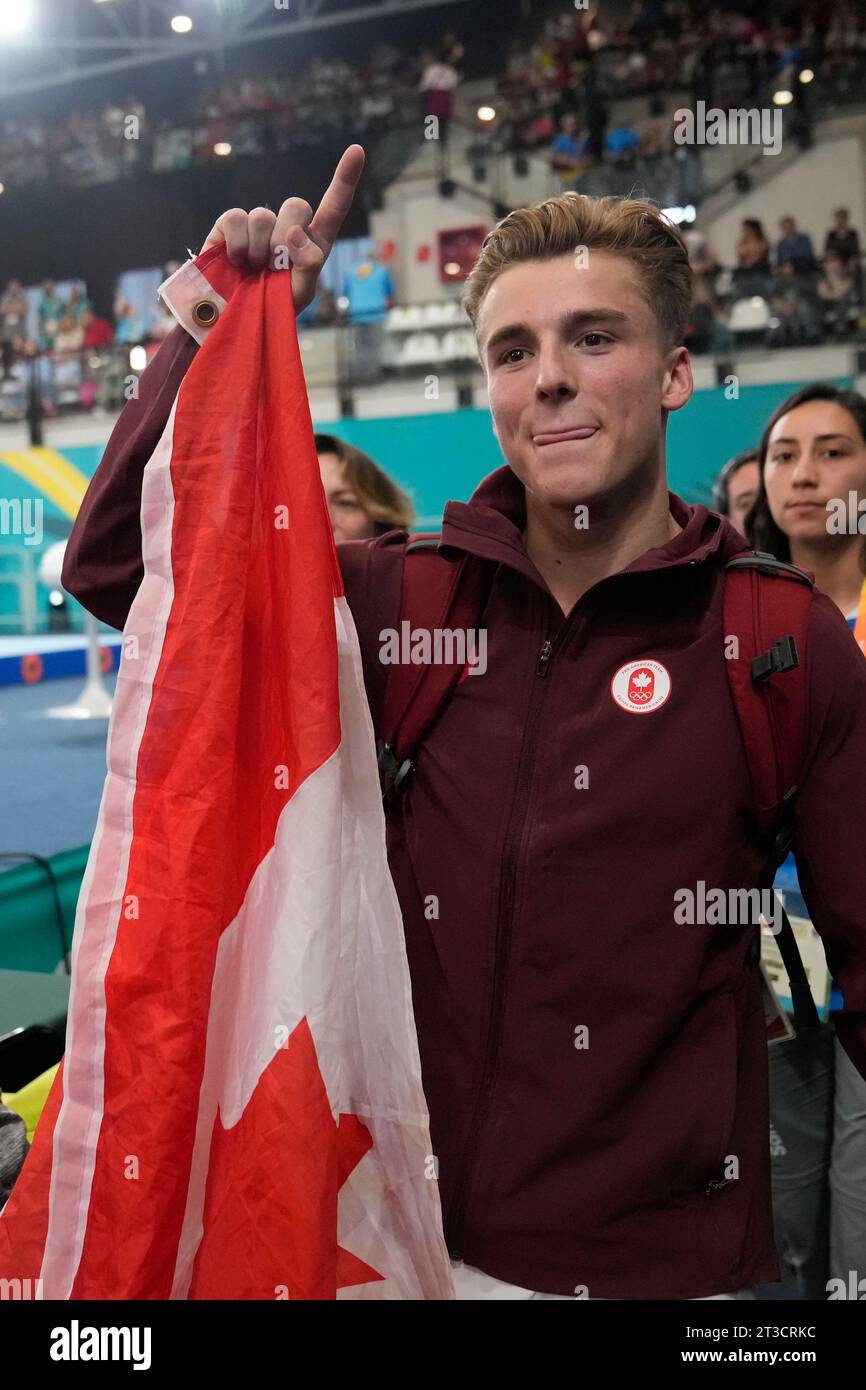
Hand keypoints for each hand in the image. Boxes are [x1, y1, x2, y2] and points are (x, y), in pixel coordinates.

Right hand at [200, 144, 365, 314]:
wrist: (234, 316)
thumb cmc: (272, 306)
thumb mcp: (299, 294)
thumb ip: (309, 266)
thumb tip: (295, 233)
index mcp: (312, 243)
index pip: (333, 208)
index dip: (344, 179)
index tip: (357, 151)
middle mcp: (286, 226)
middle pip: (296, 205)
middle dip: (285, 238)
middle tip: (273, 267)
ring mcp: (258, 223)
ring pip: (263, 215)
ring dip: (258, 250)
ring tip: (253, 270)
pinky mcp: (230, 224)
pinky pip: (235, 218)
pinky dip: (237, 244)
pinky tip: (236, 262)